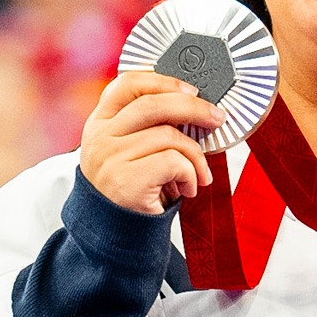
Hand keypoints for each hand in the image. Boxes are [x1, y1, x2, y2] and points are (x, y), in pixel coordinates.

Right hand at [80, 71, 223, 215]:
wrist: (115, 235)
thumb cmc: (131, 191)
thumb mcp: (130, 152)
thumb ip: (149, 127)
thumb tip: (194, 107)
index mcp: (100, 123)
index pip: (127, 84)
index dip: (163, 81)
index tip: (190, 89)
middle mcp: (101, 137)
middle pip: (154, 104)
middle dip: (194, 108)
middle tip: (217, 117)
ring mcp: (111, 158)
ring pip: (170, 136)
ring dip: (195, 156)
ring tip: (198, 174)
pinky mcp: (127, 181)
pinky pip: (174, 162)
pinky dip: (191, 174)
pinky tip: (187, 188)